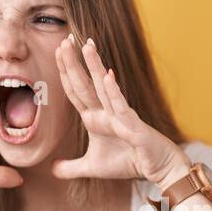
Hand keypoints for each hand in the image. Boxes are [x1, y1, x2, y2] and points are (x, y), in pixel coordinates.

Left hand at [52, 35, 185, 186]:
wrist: (158, 169)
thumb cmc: (129, 162)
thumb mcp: (93, 167)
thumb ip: (72, 168)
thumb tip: (53, 170)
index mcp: (95, 118)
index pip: (76, 92)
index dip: (65, 73)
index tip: (56, 52)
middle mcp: (106, 112)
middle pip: (85, 84)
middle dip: (74, 63)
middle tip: (64, 40)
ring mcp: (121, 117)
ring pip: (104, 88)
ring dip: (95, 67)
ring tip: (87, 45)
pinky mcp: (134, 127)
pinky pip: (122, 107)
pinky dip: (114, 92)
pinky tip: (106, 76)